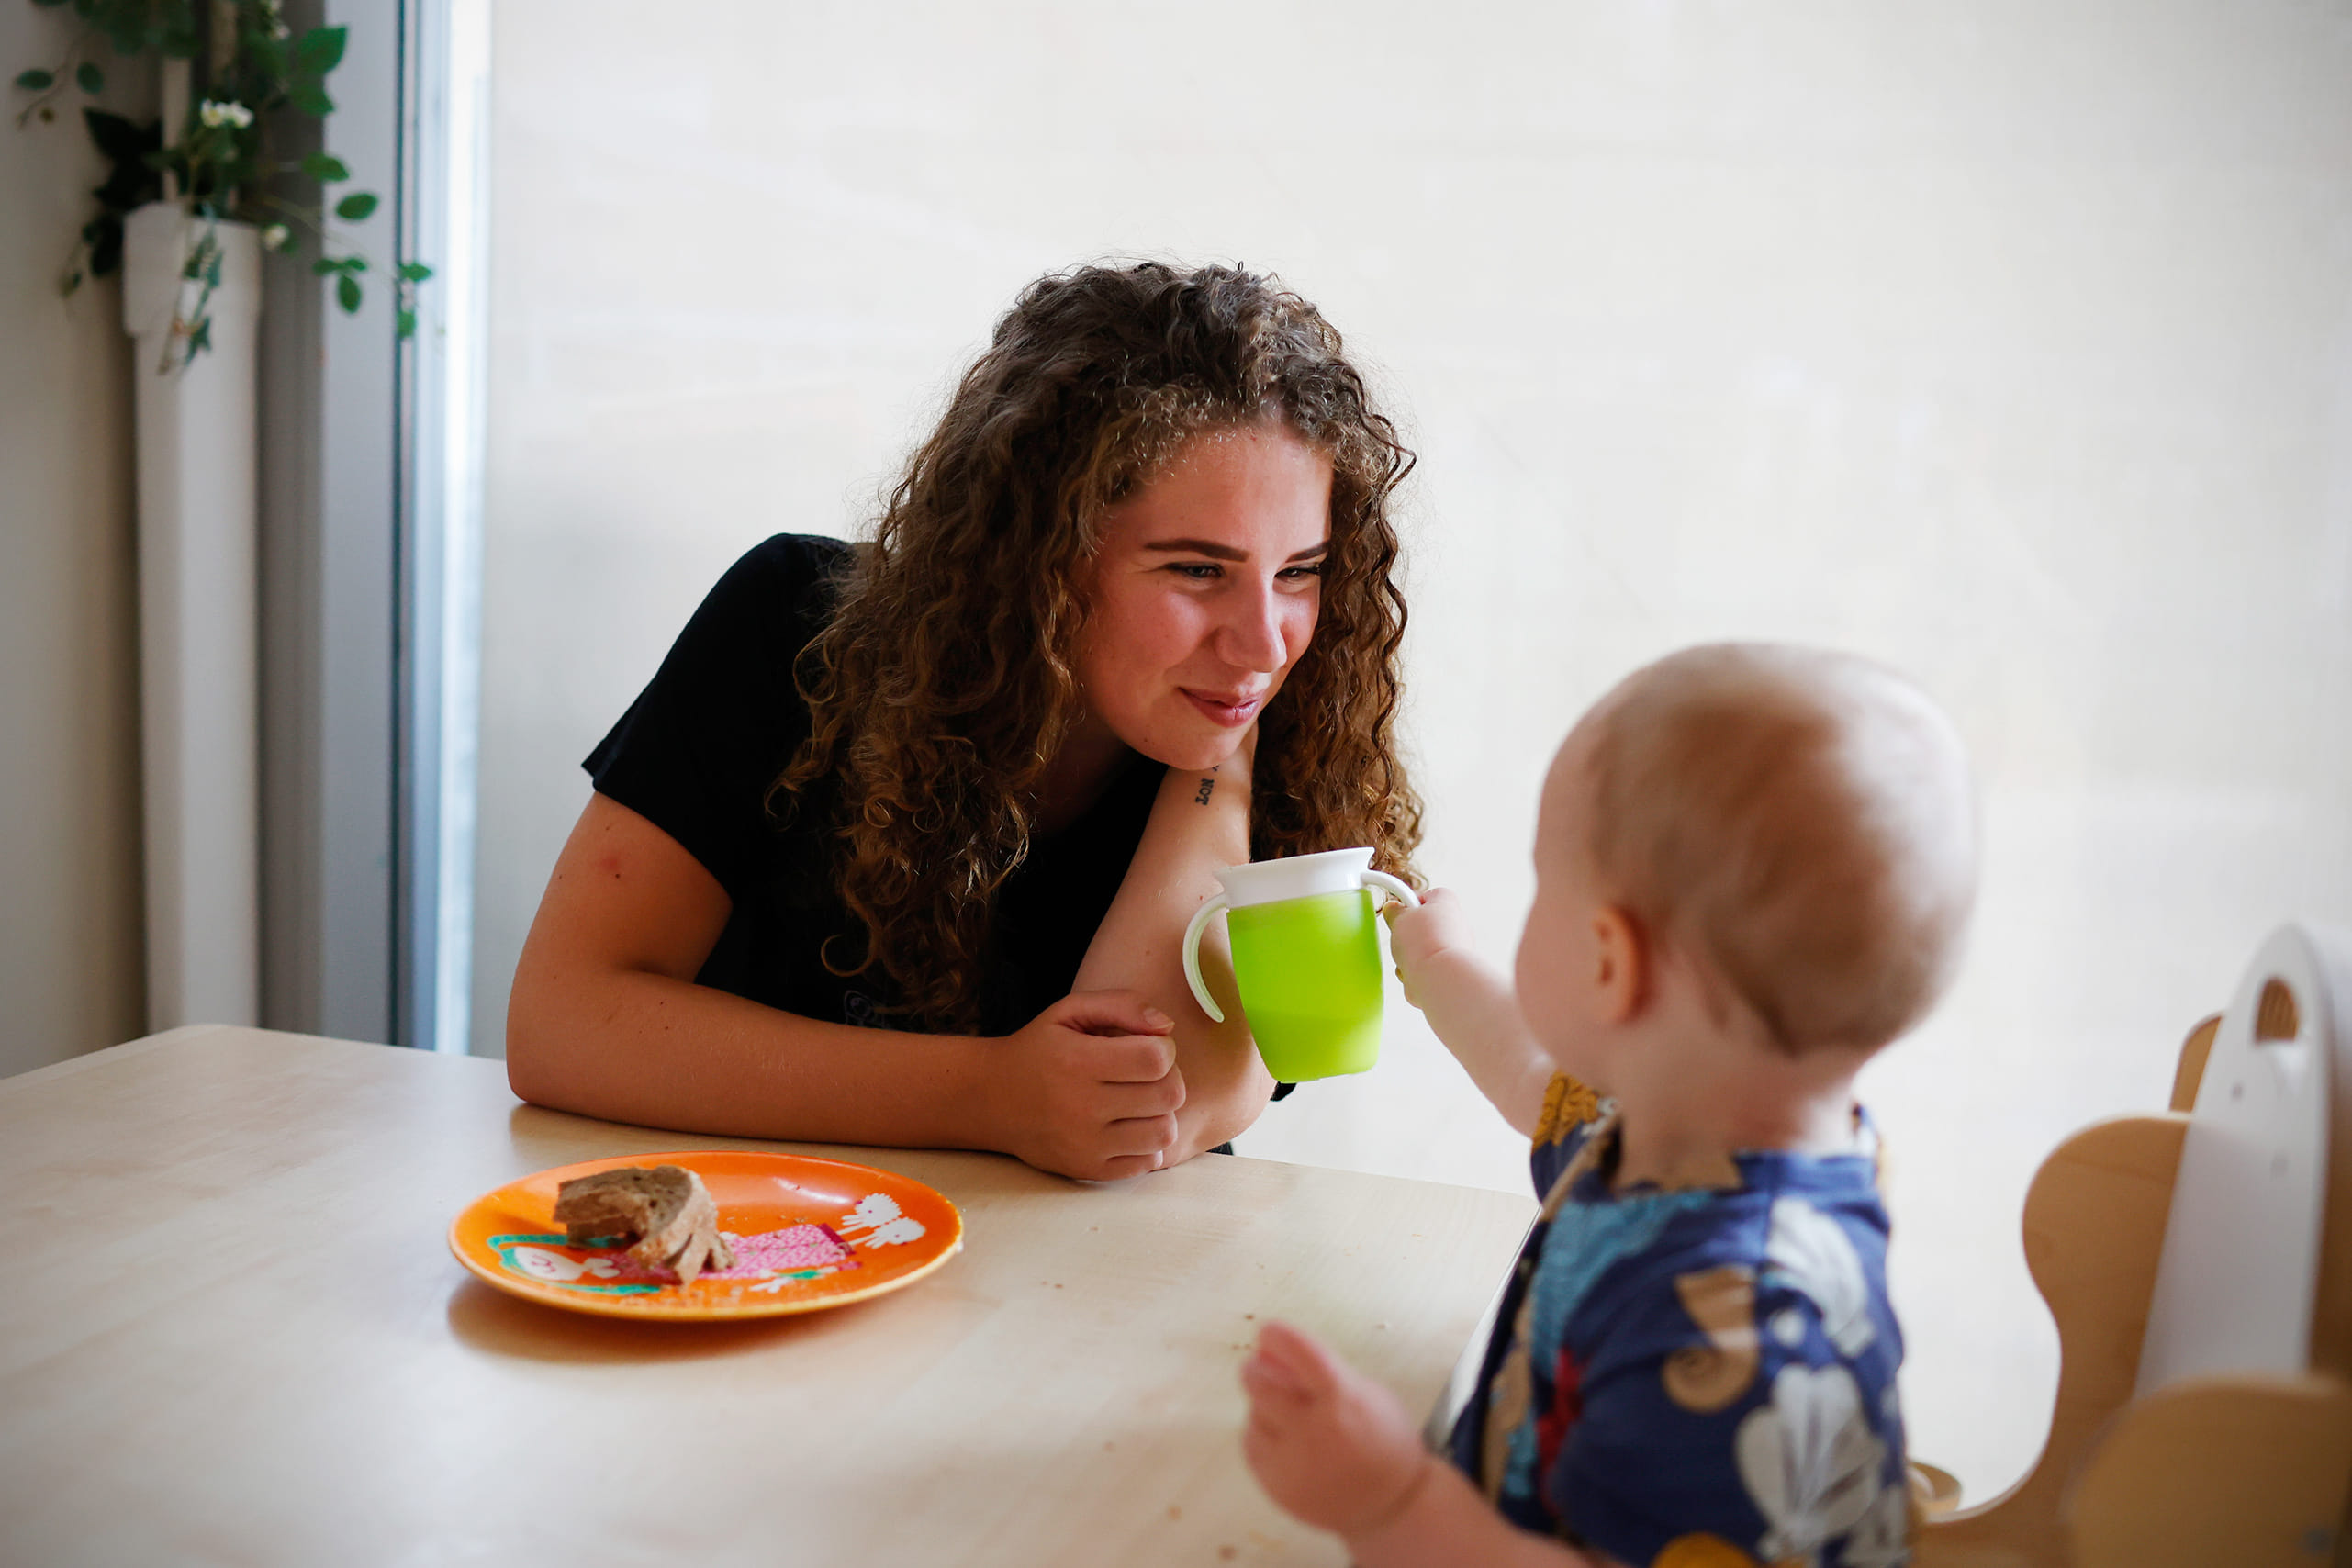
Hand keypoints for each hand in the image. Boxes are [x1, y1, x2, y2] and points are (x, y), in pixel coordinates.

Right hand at [987, 990, 1185, 1179]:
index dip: (1164, 1048)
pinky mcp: (1087, 1170)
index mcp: (1078, 1062)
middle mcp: (1082, 1107)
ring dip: (1161, 1113)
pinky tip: (1128, 1126)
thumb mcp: (1070, 1011)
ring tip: (1141, 1101)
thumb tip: (1167, 1027)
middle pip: (1168, 1095)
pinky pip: (1147, 1163)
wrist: (991, 1098)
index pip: (1156, 1059)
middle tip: (1146, 1074)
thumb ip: (1122, 1004)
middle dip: (1168, 1078)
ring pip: (1164, 1133)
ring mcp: (1085, 1145)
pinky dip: (1147, 1145)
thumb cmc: (1040, 1049)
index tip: (1147, 1046)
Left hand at [1240, 1321, 1431, 1538]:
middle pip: (1260, 1384)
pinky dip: (1262, 1434)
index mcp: (1343, 1401)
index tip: (1269, 1332)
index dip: (1279, 1337)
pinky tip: (1285, 1437)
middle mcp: (1314, 1432)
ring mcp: (1293, 1463)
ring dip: (1264, 1405)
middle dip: (1256, 1368)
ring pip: (1253, 1414)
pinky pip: (1252, 1445)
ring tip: (1291, 1414)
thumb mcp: (1366, 1393)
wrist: (1390, 1504)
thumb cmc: (1382, 1441)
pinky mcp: (1277, 1486)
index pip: (1301, 1354)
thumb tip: (1274, 1348)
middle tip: (1261, 1365)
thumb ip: (1323, 1369)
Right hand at [1383, 886, 1475, 1010]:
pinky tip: (1414, 975)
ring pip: (1423, 950)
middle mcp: (1457, 923)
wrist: (1440, 978)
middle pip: (1423, 926)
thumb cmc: (1425, 943)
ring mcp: (1457, 949)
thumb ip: (1394, 911)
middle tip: (1400, 938)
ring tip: (1406, 959)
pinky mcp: (1452, 971)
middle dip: (1408, 936)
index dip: (1409, 903)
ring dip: (1409, 956)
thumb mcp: (1399, 917)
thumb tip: (1393, 909)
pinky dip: (1417, 973)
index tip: (1398, 911)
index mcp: (1447, 902)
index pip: (1426, 896)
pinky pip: (1427, 968)